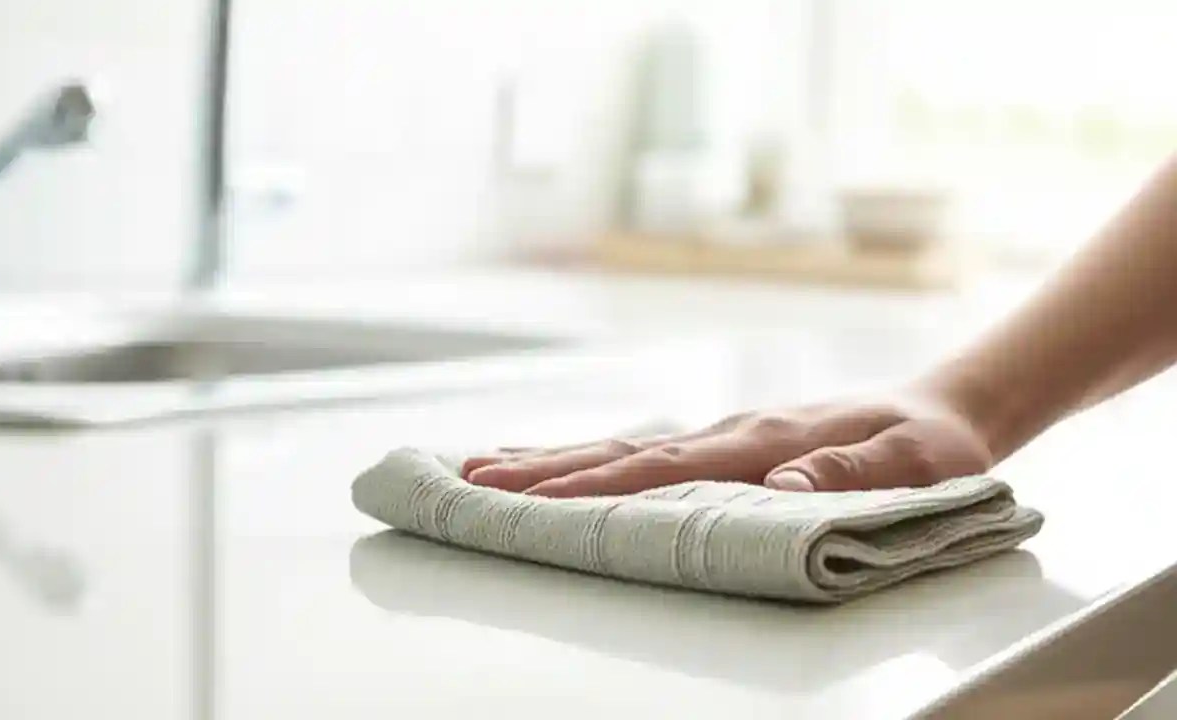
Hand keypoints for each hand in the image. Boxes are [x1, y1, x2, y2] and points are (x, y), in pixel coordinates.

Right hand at [463, 387, 993, 496]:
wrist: (942, 408)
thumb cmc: (932, 448)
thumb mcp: (918, 466)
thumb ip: (855, 476)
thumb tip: (783, 489)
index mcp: (767, 443)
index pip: (665, 469)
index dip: (596, 485)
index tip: (532, 496)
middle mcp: (733, 432)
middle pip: (623, 451)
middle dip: (546, 470)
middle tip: (472, 481)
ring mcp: (724, 434)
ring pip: (624, 446)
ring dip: (553, 459)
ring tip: (485, 468)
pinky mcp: (726, 442)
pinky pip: (644, 449)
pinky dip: (591, 455)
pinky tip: (556, 460)